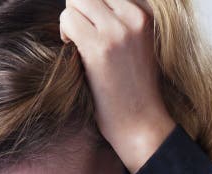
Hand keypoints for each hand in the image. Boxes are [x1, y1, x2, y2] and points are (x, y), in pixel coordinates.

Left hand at [59, 0, 175, 173]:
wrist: (140, 122)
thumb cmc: (134, 87)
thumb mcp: (138, 43)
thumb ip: (120, 19)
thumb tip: (86, 3)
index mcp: (146, 14)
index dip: (95, 6)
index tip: (95, 27)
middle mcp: (134, 17)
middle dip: (80, 8)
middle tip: (82, 33)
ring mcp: (118, 31)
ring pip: (76, 0)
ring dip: (71, 20)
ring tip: (78, 42)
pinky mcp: (99, 47)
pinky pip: (68, 19)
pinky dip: (65, 32)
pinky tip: (73, 50)